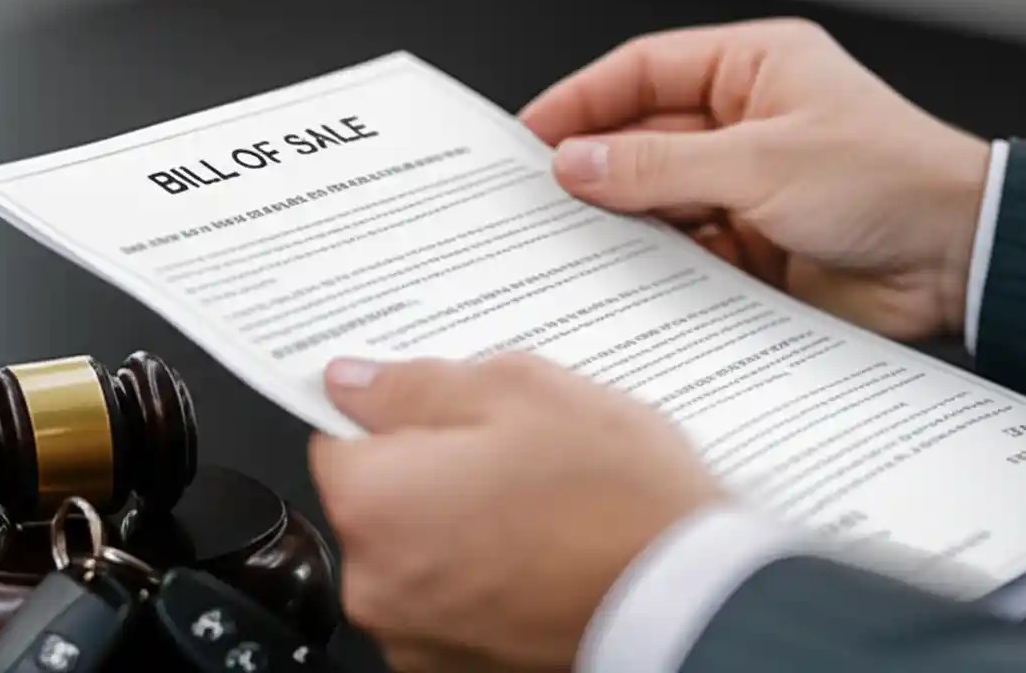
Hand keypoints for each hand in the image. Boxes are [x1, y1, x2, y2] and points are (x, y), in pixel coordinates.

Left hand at [311, 354, 720, 671]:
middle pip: (378, 501)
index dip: (394, 418)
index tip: (438, 417)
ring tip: (538, 507)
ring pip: (416, 552)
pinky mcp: (459, 667)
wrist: (688, 600)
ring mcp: (417, 636)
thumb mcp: (516, 391)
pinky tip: (542, 552)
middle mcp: (377, 583)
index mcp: (374, 501)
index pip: (337, 439)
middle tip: (509, 455)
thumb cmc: (614, 497)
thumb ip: (414, 385)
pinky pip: (451, 601)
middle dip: (430, 472)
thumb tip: (352, 382)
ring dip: (457, 526)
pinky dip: (481, 577)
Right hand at [521, 18, 990, 339]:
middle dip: (598, 166)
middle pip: (645, 136)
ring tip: (581, 239)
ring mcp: (747, 186)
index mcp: (755, 69)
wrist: (958, 263)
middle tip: (543, 196)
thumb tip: (580, 162)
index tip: (532, 133)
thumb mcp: (761, 161)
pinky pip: (685, 250)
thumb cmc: (892, 181)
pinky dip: (659, 263)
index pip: (645, 70)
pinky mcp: (752, 245)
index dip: (583, 99)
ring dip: (626, 219)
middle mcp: (746, 123)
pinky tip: (634, 275)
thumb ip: (660, 164)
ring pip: (659, 198)